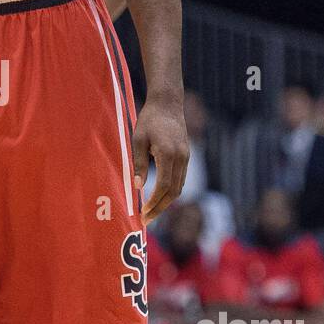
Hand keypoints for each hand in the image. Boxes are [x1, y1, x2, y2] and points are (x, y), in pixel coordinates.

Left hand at [132, 95, 188, 222]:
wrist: (168, 103)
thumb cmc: (149, 120)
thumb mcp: (138, 140)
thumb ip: (139, 164)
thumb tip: (137, 188)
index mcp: (168, 153)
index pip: (164, 186)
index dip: (154, 202)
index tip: (144, 213)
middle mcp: (181, 158)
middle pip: (174, 192)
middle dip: (160, 208)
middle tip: (147, 220)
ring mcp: (186, 157)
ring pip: (179, 187)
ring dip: (166, 202)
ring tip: (151, 212)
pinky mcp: (186, 156)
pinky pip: (180, 179)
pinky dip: (171, 191)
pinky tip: (159, 197)